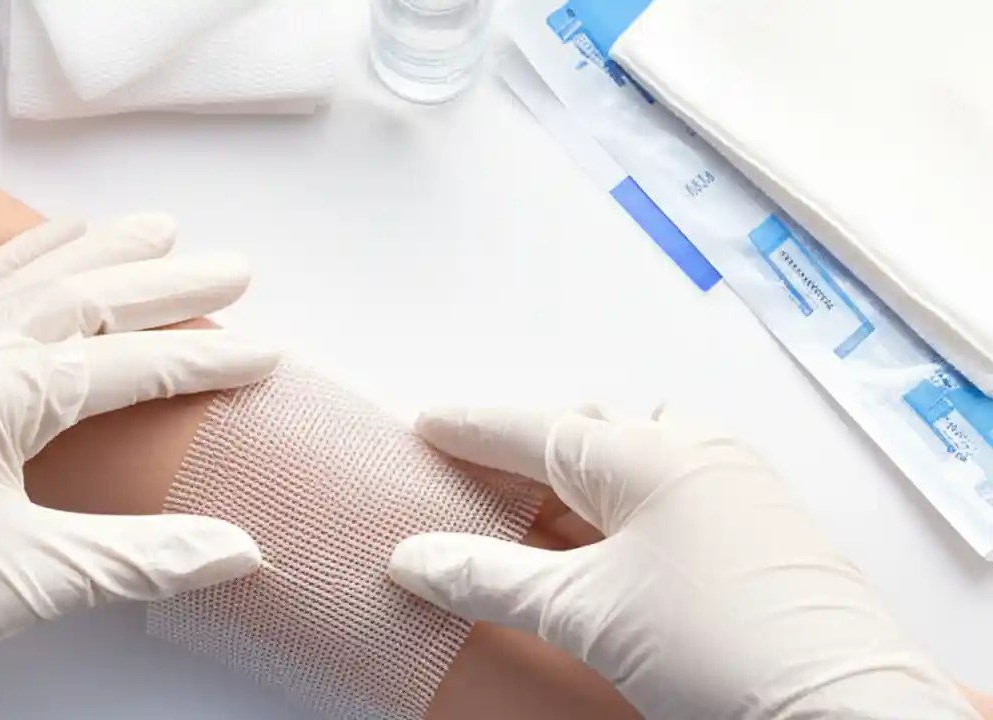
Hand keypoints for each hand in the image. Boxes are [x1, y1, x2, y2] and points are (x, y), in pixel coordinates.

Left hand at [0, 216, 277, 717]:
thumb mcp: (32, 581)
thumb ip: (144, 557)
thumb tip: (239, 549)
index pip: (118, 366)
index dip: (201, 359)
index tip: (265, 353)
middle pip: (77, 299)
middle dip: (163, 282)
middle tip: (235, 266)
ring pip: (24, 279)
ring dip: (98, 252)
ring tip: (158, 228)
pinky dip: (26, 260)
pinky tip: (55, 242)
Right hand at [390, 404, 978, 719]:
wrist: (841, 710)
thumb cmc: (723, 649)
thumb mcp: (583, 614)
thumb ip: (488, 579)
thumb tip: (417, 559)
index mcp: (644, 453)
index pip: (531, 428)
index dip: (470, 428)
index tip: (428, 425)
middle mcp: (693, 451)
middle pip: (582, 434)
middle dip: (522, 452)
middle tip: (471, 473)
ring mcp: (732, 484)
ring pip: (629, 461)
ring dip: (574, 483)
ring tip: (530, 515)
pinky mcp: (756, 524)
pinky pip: (667, 491)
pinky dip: (618, 508)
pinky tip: (603, 545)